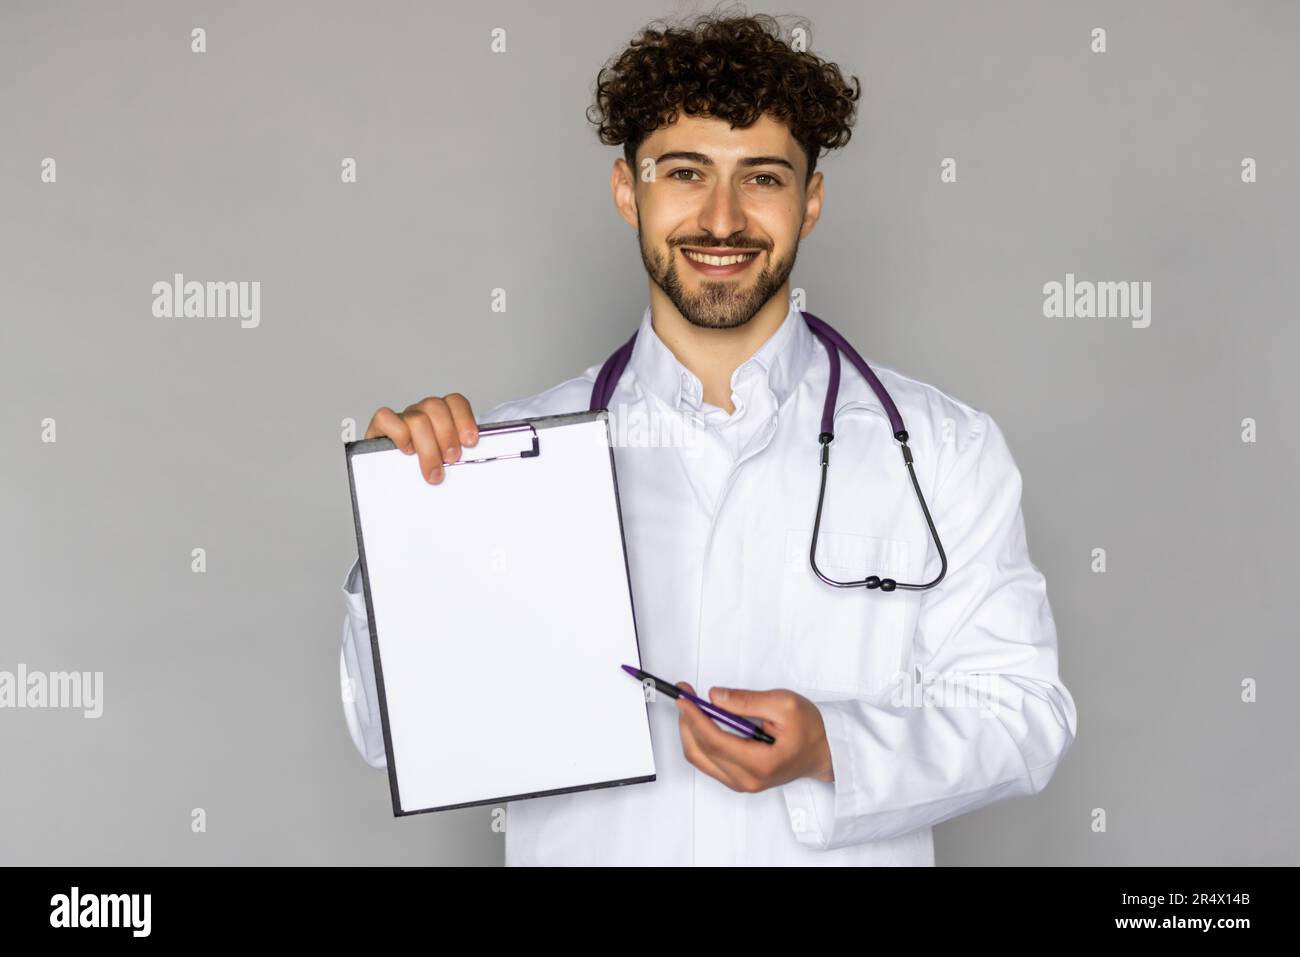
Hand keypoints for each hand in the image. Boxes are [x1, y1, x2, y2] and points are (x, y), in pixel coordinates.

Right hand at [365, 393, 479, 483]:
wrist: (393, 481)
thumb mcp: (447, 461)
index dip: (464, 419)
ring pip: (417, 418)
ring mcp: (401, 419)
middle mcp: (421, 413)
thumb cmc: (426, 469)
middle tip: (451, 460)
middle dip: (447, 436)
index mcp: (441, 415)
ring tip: (433, 470)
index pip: (454, 402)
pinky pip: (386, 418)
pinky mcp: (380, 428)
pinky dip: (399, 433)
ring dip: (428, 445)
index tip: (470, 442)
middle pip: (435, 407)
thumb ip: (457, 456)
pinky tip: (407, 450)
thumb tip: (473, 464)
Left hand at [674, 683, 833, 792]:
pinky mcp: (739, 780)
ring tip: (691, 705)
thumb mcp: (784, 704)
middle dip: (687, 720)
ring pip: (700, 758)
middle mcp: (747, 779)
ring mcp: (741, 783)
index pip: (714, 740)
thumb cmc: (810, 729)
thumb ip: (746, 701)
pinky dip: (699, 740)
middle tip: (685, 695)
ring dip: (690, 730)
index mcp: (759, 763)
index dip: (694, 716)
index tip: (685, 697)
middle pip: (700, 750)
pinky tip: (701, 721)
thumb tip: (715, 697)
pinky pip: (708, 762)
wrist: (824, 751)